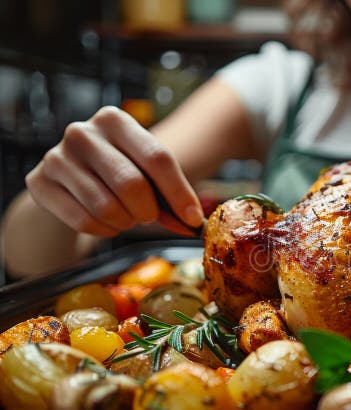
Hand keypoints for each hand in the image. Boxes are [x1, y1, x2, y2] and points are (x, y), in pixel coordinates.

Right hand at [25, 106, 203, 236]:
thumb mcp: (147, 176)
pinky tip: (106, 223)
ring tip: (126, 217)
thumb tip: (192, 223)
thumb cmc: (118, 176)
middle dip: (148, 211)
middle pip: (131, 184)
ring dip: (125, 222)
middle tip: (148, 216)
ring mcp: (57, 156)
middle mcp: (83, 132)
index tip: (193, 219)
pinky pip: (84, 220)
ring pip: (107, 206)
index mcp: (115, 120)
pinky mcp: (39, 182)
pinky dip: (104, 230)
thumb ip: (171, 196)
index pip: (157, 157)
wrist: (68, 183)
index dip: (179, 193)